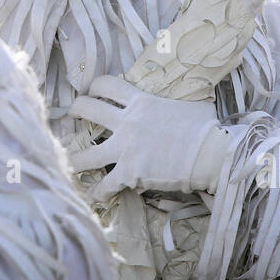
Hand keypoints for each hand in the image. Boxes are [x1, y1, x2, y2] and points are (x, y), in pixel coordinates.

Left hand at [67, 75, 231, 198]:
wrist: (212, 154)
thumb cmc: (206, 127)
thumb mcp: (190, 101)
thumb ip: (178, 96)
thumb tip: (190, 85)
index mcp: (141, 102)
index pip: (107, 85)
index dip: (95, 87)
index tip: (91, 92)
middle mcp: (128, 122)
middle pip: (88, 109)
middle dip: (75, 111)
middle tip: (71, 116)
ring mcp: (126, 148)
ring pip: (86, 154)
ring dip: (74, 158)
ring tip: (68, 162)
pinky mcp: (130, 172)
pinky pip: (105, 184)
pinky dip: (99, 191)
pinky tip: (97, 195)